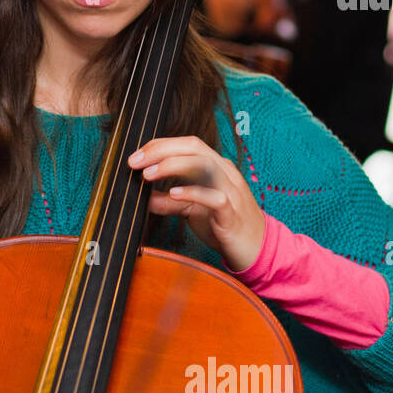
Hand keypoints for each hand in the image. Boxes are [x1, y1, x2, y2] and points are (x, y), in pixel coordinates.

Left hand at [128, 135, 265, 270]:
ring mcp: (231, 191)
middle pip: (193, 148)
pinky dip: (193, 193)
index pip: (188, 144)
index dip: (160, 145)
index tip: (136, 156)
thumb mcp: (193, 210)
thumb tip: (144, 198)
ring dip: (173, 166)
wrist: (258, 248)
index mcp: (216, 167)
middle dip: (160, 151)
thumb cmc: (225, 224)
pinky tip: (174, 194)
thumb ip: (170, 202)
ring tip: (148, 175)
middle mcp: (224, 173)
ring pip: (205, 166)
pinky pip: (215, 197)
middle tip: (134, 162)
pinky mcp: (232, 213)